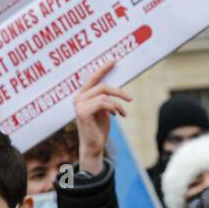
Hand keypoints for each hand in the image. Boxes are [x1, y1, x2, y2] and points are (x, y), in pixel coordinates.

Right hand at [73, 60, 131, 175]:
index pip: (93, 78)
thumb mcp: (104, 110)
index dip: (103, 69)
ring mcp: (79, 104)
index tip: (113, 61)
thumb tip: (116, 89)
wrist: (94, 146)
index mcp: (82, 95)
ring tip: (122, 113)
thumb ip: (105, 98)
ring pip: (104, 95)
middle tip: (130, 99)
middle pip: (101, 86)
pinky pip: (103, 103)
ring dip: (118, 104)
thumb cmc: (99, 128)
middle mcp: (78, 97)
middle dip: (118, 91)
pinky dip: (114, 108)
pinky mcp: (82, 112)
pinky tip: (117, 116)